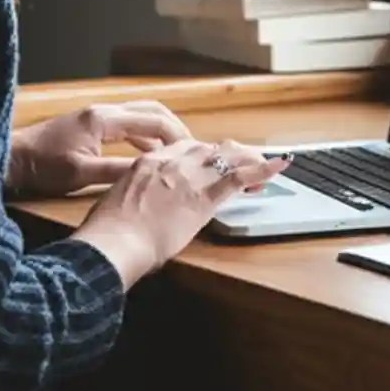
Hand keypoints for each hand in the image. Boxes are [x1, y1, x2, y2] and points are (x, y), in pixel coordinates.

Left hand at [8, 101, 192, 198]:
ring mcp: (98, 115)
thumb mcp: (83, 174)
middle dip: (175, 128)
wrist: (12, 159)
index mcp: (105, 119)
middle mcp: (105, 111)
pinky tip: (150, 155)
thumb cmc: (44, 167)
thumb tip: (155, 174)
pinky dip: (145, 135)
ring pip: (142, 114)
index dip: (177, 137)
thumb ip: (119, 171)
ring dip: (162, 131)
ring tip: (177, 153)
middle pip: (153, 110)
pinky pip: (129, 123)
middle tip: (192, 150)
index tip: (193, 154)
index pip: (154, 121)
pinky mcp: (92, 124)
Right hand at [73, 139, 290, 287]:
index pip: (186, 149)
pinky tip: (280, 166)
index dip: (205, 156)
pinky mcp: (205, 197)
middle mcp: (172, 162)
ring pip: (228, 157)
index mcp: (150, 161)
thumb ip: (136, 196)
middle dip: (229, 156)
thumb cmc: (110, 231)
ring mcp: (190, 178)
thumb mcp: (120, 202)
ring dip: (249, 159)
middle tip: (243, 163)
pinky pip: (240, 177)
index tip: (213, 163)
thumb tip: (142, 206)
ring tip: (264, 164)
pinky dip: (264, 169)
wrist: (114, 242)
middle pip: (210, 149)